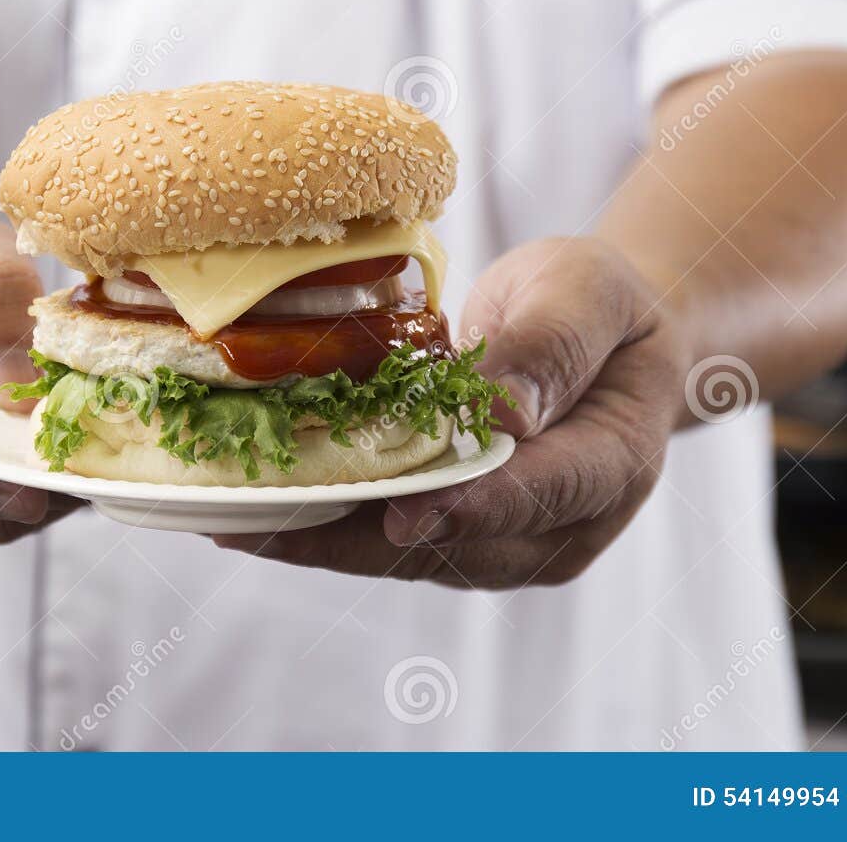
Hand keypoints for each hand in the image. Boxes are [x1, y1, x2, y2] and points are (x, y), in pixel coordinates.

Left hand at [214, 238, 689, 587]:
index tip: (404, 517)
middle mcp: (562, 525)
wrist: (598, 333)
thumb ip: (554, 344)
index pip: (542, 495)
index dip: (470, 509)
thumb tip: (503, 411)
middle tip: (269, 522)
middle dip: (358, 537)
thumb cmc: (598, 303)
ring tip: (233, 519)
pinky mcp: (459, 534)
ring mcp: (507, 540)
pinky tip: (252, 512)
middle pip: (457, 545)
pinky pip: (385, 538)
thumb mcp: (588, 291)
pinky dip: (323, 527)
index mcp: (613, 464)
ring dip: (322, 540)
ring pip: (408, 555)